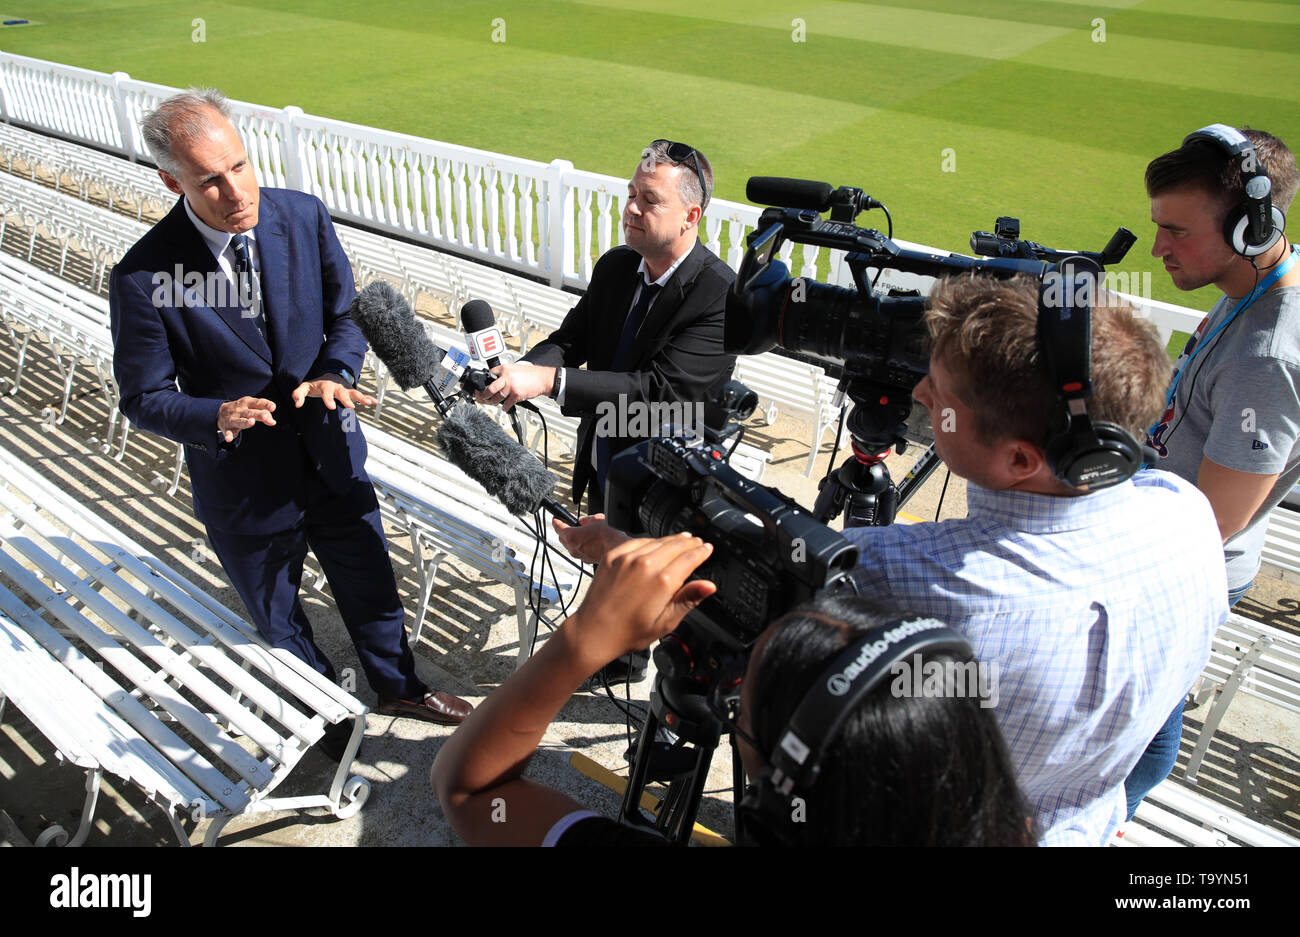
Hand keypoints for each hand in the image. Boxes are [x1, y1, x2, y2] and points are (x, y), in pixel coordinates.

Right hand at [217, 396, 275, 441]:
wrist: (220, 412)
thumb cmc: (242, 410)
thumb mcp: (252, 408)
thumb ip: (264, 413)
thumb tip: (273, 422)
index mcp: (247, 403)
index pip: (258, 402)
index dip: (266, 404)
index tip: (273, 408)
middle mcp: (240, 410)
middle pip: (251, 412)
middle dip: (259, 414)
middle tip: (266, 417)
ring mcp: (233, 419)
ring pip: (240, 421)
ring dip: (245, 422)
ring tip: (252, 422)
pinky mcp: (227, 428)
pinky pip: (228, 432)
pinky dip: (228, 435)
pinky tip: (229, 439)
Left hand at [291, 374, 376, 409]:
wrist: (330, 377)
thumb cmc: (316, 385)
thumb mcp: (305, 387)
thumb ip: (298, 394)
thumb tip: (297, 404)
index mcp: (326, 386)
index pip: (327, 392)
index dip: (328, 399)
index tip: (332, 407)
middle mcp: (337, 387)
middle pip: (342, 393)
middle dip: (346, 399)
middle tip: (351, 407)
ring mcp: (346, 389)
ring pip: (354, 393)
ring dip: (361, 397)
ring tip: (368, 403)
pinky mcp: (351, 392)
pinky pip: (361, 395)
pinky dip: (368, 398)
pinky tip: (375, 402)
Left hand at [473, 363, 554, 410]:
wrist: (542, 378)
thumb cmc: (530, 374)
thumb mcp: (515, 369)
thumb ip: (504, 374)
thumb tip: (494, 381)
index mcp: (504, 369)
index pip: (489, 374)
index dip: (483, 382)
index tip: (479, 387)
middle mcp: (506, 377)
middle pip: (489, 389)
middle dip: (483, 395)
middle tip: (481, 398)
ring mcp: (511, 387)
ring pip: (496, 398)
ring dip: (493, 403)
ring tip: (493, 402)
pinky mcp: (516, 395)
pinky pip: (506, 404)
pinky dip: (505, 407)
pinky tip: (505, 407)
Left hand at [551, 514, 629, 563]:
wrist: (618, 549)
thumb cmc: (608, 536)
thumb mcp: (596, 519)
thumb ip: (586, 519)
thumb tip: (583, 520)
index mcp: (572, 536)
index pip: (557, 526)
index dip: (557, 520)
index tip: (557, 517)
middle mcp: (573, 548)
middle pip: (561, 537)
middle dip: (563, 529)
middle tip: (569, 523)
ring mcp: (579, 555)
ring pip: (569, 545)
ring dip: (571, 538)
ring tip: (580, 532)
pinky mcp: (586, 559)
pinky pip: (578, 551)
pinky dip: (579, 546)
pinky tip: (587, 541)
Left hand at [567, 534, 715, 662]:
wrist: (593, 631)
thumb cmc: (628, 632)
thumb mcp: (665, 623)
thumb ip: (688, 600)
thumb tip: (709, 586)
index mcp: (662, 582)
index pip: (689, 558)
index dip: (701, 552)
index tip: (707, 548)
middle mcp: (645, 565)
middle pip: (675, 545)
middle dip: (690, 543)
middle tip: (698, 542)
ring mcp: (627, 558)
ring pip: (657, 541)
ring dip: (672, 539)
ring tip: (682, 539)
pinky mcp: (613, 556)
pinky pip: (637, 541)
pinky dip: (650, 540)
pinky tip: (655, 543)